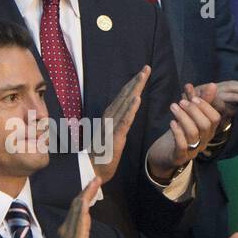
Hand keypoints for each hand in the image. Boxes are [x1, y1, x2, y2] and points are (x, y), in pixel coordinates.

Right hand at [53, 178, 99, 237]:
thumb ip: (81, 230)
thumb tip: (86, 218)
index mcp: (66, 229)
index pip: (75, 208)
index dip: (83, 194)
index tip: (92, 183)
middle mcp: (65, 229)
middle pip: (76, 205)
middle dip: (86, 190)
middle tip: (96, 177)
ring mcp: (70, 235)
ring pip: (78, 210)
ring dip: (87, 195)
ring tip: (94, 182)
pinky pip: (80, 224)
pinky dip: (83, 210)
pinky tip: (86, 201)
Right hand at [88, 67, 146, 184]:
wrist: (91, 170)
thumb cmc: (101, 153)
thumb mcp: (111, 133)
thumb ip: (116, 121)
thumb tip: (124, 111)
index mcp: (110, 116)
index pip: (123, 96)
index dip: (133, 83)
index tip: (143, 71)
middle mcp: (110, 117)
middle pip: (125, 95)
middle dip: (137, 81)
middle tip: (147, 67)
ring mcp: (112, 126)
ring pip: (125, 104)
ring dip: (135, 89)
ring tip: (143, 76)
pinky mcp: (115, 137)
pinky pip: (124, 121)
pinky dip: (131, 110)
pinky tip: (137, 99)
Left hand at [146, 87, 221, 180]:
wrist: (164, 155)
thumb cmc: (179, 132)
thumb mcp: (188, 115)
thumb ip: (197, 100)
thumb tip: (211, 84)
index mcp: (208, 131)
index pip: (215, 118)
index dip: (205, 106)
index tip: (193, 97)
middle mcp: (203, 141)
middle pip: (205, 125)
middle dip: (193, 110)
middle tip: (180, 102)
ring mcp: (192, 150)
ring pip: (193, 133)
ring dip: (183, 117)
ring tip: (173, 107)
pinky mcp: (179, 157)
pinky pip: (182, 146)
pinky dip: (177, 133)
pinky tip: (172, 122)